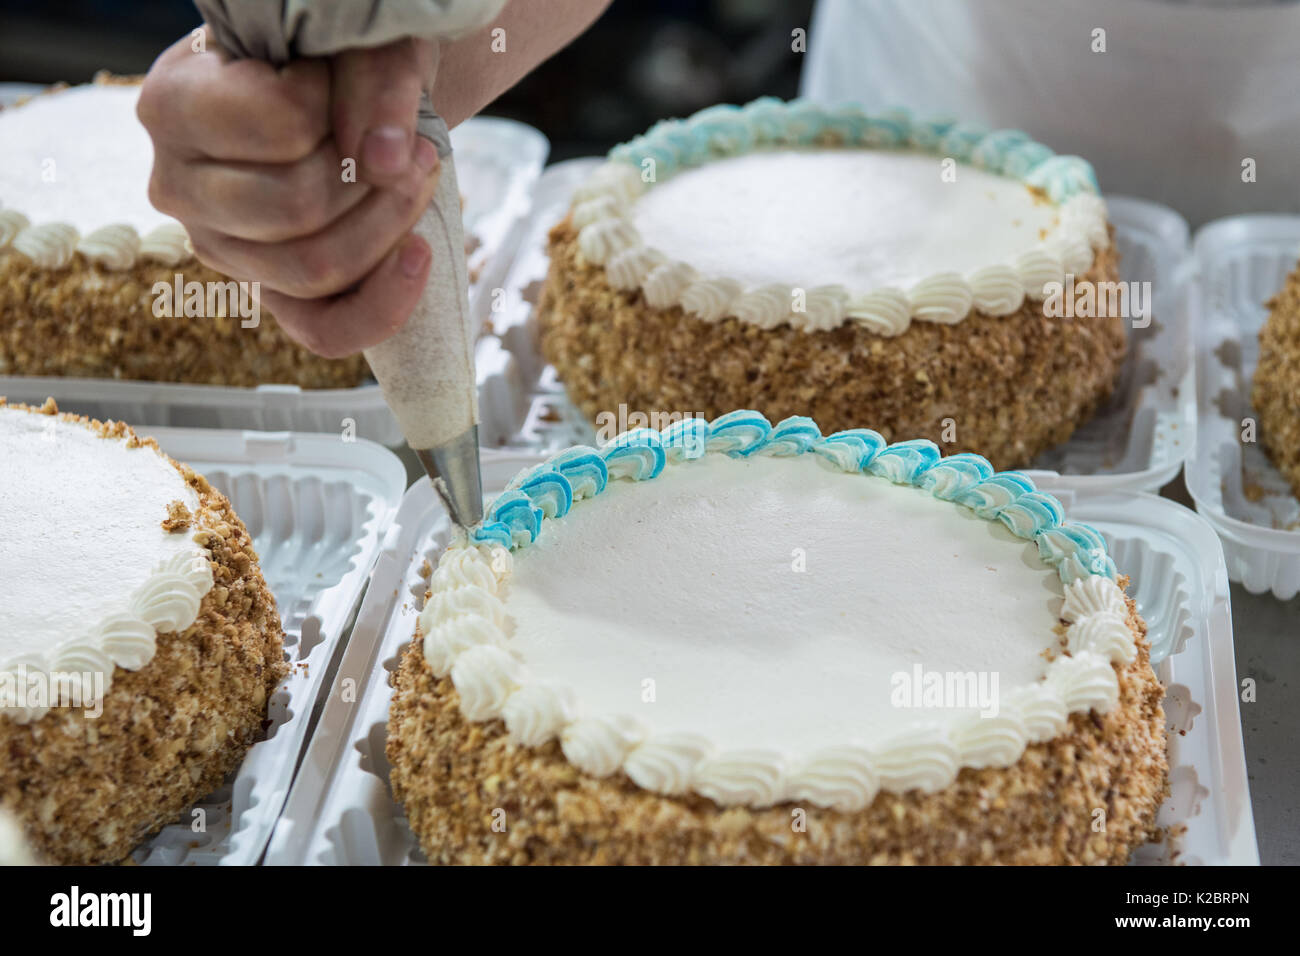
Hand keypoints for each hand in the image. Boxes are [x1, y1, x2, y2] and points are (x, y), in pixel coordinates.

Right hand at [138, 28, 439, 357]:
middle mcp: (177, 186)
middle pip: (297, 208)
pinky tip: (419, 255)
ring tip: (420, 178)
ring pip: (316, 269)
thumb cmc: (337, 56)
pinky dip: (385, 304)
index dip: (344, 108)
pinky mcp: (268, 293)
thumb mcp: (359, 41)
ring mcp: (220, 248)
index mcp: (172, 105)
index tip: (353, 86)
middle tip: (415, 146)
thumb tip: (384, 165)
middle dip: (377, 180)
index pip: (282, 127)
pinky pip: (326, 331)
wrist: (343, 90)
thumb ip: (374, 83)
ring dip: (390, 225)